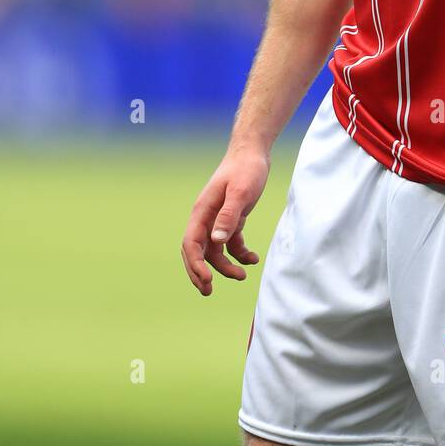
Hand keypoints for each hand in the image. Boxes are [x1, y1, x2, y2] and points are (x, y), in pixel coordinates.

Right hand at [181, 147, 270, 294]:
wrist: (253, 153)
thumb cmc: (246, 169)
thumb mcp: (240, 192)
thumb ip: (228, 216)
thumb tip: (216, 242)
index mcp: (203, 211)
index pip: (191, 244)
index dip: (196, 265)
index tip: (207, 280)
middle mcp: (206, 218)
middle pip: (197, 252)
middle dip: (200, 273)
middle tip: (208, 292)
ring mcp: (218, 219)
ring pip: (215, 251)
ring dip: (224, 266)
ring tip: (242, 276)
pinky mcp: (231, 219)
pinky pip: (230, 244)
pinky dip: (239, 254)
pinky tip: (253, 259)